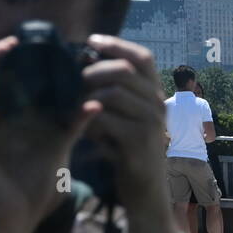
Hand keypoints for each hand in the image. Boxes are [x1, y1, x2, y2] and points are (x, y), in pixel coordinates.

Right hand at [0, 37, 97, 232]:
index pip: (1, 79)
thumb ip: (73, 124)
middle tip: (16, 39)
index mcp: (6, 118)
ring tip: (6, 45)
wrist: (15, 218)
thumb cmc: (35, 188)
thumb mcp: (60, 147)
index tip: (30, 45)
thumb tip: (96, 102)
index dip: (10, 59)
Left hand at [78, 35, 168, 207]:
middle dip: (94, 70)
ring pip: (112, 94)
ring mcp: (151, 123)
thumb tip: (84, 64)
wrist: (146, 192)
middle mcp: (158, 104)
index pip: (142, 57)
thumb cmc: (128, 151)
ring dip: (87, 97)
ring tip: (74, 106)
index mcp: (155, 94)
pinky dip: (89, 120)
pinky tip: (83, 128)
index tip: (91, 41)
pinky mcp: (139, 142)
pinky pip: (106, 119)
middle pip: (124, 71)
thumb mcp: (126, 117)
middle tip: (75, 78)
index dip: (117, 44)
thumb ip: (112, 94)